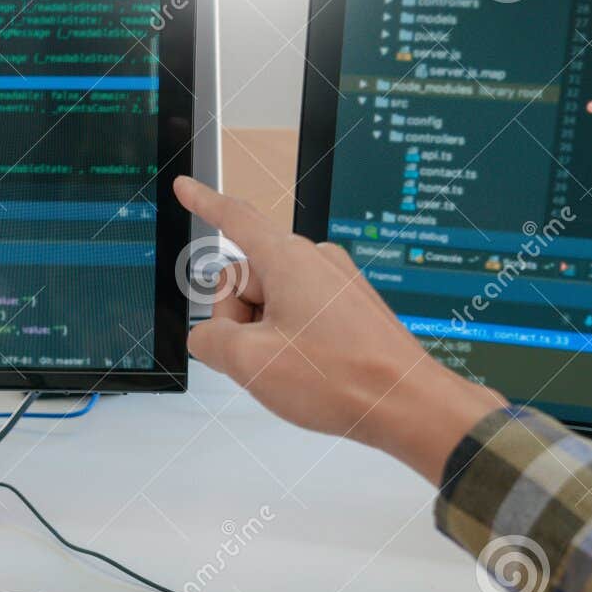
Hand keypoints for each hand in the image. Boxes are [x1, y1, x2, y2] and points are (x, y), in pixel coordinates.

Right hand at [174, 177, 503, 484]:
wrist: (406, 404)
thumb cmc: (342, 378)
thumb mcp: (249, 362)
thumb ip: (208, 341)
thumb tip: (207, 338)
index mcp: (288, 259)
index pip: (235, 220)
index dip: (204, 203)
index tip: (185, 187)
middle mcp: (314, 262)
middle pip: (245, 279)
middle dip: (238, 319)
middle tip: (260, 357)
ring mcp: (335, 284)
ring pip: (271, 302)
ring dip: (264, 335)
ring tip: (293, 368)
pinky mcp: (348, 307)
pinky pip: (299, 314)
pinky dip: (290, 340)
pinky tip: (310, 368)